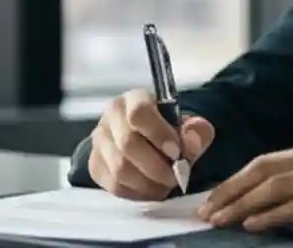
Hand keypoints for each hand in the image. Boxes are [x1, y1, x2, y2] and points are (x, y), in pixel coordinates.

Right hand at [87, 88, 215, 199]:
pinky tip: (151, 190)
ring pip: (120, 168)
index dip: (158, 134)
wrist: (146, 142)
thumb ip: (197, 132)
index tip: (176, 152)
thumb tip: (190, 143)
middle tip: (175, 176)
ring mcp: (100, 141)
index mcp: (134, 99)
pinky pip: (114, 185)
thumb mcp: (189, 126)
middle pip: (128, 144)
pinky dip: (137, 193)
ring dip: (148, 183)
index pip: (139, 113)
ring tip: (165, 185)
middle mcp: (111, 117)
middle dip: (156, 166)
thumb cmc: (168, 131)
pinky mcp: (95, 165)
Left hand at [195, 137, 292, 233]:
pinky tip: (254, 225)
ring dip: (242, 203)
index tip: (214, 199)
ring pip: (276, 184)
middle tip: (204, 210)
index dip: (236, 180)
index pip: (268, 161)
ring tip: (219, 220)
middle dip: (229, 189)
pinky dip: (272, 214)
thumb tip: (277, 204)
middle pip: (264, 168)